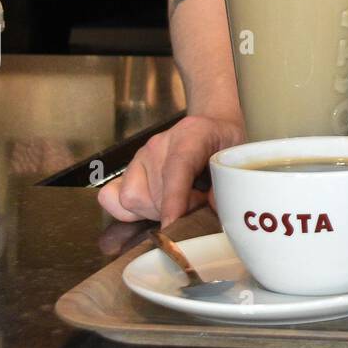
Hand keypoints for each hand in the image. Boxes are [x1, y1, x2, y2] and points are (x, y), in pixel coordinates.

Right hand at [96, 113, 245, 225]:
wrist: (209, 124)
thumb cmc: (223, 142)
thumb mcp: (236, 155)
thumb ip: (227, 183)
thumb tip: (213, 207)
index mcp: (190, 136)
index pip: (176, 169)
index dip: (173, 200)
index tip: (172, 224)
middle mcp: (159, 145)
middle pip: (154, 194)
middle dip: (176, 211)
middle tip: (197, 204)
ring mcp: (140, 156)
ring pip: (132, 199)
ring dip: (154, 212)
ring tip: (177, 203)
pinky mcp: (127, 169)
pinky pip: (111, 197)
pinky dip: (128, 211)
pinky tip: (151, 206)